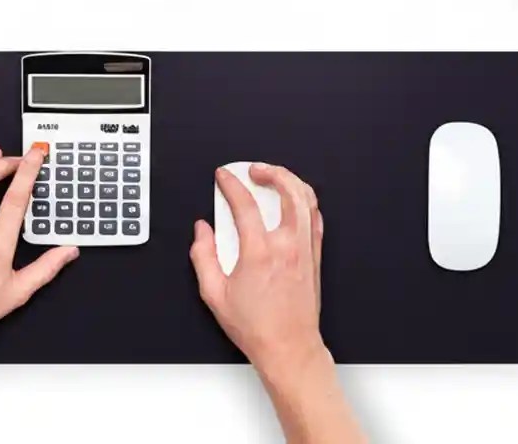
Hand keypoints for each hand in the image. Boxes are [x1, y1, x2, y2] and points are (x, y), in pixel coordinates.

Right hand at [190, 163, 325, 379]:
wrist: (289, 348)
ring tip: (275, 177)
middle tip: (253, 170)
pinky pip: (315, 217)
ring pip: (307, 199)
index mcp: (260, 253)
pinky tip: (293, 201)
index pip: (245, 204)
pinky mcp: (315, 256)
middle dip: (270, 171)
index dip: (231, 184)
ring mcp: (305, 249)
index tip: (224, 177)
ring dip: (290, 181)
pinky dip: (305, 201)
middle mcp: (287, 246)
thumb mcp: (214, 294)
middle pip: (287, 190)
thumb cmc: (256, 327)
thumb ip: (203, 256)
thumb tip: (202, 232)